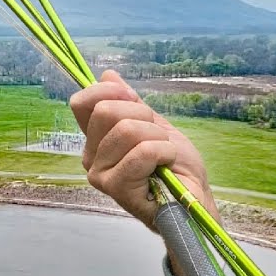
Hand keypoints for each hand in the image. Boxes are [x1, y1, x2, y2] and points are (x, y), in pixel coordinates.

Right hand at [69, 69, 219, 229]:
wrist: (193, 199)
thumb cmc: (176, 168)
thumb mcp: (155, 125)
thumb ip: (130, 103)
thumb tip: (107, 75)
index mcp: (97, 140)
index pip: (82, 103)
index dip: (110, 92)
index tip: (134, 101)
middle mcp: (91, 157)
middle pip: (107, 111)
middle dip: (144, 116)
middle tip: (159, 138)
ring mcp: (100, 174)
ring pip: (126, 130)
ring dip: (158, 137)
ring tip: (165, 155)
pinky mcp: (115, 188)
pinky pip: (141, 152)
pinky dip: (163, 151)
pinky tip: (167, 165)